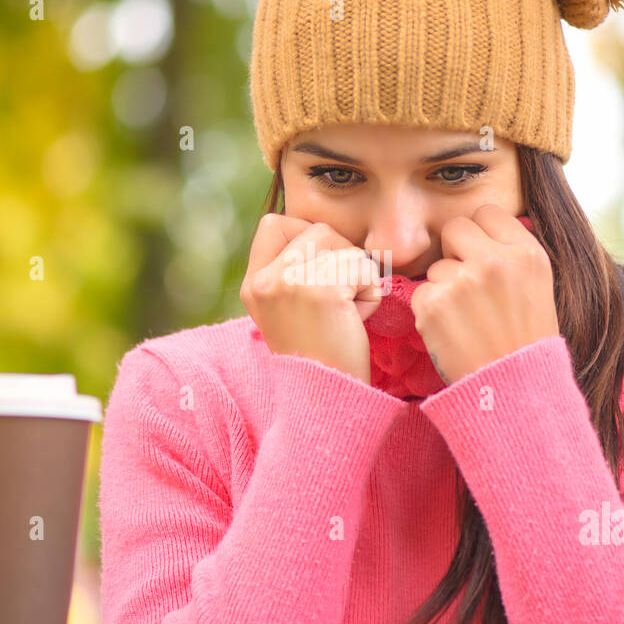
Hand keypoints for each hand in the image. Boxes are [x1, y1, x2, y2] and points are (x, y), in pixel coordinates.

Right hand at [240, 213, 383, 384]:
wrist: (324, 399)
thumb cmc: (318, 354)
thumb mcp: (286, 309)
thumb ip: (291, 272)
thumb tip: (321, 233)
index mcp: (252, 284)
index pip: (273, 223)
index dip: (305, 236)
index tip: (320, 269)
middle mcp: (264, 280)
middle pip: (316, 230)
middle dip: (339, 257)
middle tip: (338, 297)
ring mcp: (289, 283)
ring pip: (343, 246)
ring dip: (357, 276)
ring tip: (346, 311)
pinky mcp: (320, 290)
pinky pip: (363, 268)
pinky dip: (370, 293)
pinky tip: (356, 320)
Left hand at [410, 204, 559, 384]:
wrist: (515, 390)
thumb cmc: (526, 339)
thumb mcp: (538, 284)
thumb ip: (511, 251)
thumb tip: (482, 225)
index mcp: (526, 253)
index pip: (487, 213)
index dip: (481, 234)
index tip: (482, 255)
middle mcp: (495, 262)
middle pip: (455, 228)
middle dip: (456, 251)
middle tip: (469, 284)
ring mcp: (462, 282)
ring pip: (437, 265)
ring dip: (445, 287)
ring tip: (468, 318)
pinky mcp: (433, 305)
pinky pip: (421, 292)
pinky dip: (431, 311)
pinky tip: (454, 331)